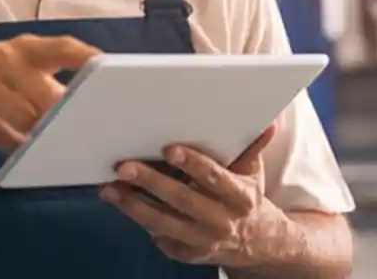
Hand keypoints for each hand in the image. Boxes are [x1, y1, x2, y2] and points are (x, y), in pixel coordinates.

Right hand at [0, 34, 99, 152]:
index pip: (63, 47)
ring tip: (49, 149)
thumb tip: (91, 111)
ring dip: (38, 136)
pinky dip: (12, 146)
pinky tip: (20, 153)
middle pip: (45, 90)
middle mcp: (2, 56)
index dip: (89, 61)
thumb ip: (48, 85)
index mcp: (24, 47)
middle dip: (64, 117)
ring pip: (22, 115)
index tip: (115, 77)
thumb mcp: (17, 76)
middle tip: (81, 136)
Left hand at [102, 124, 287, 267]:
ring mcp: (202, 241)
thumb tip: (267, 123)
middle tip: (124, 166)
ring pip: (163, 222)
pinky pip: (156, 235)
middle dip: (151, 182)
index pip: (215, 178)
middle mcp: (222, 222)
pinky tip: (118, 201)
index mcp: (240, 197)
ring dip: (132, 205)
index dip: (193, 164)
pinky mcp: (185, 253)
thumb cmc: (245, 198)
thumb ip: (252, 147)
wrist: (256, 244)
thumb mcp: (252, 173)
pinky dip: (135, 217)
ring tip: (109, 188)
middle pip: (182, 201)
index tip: (169, 149)